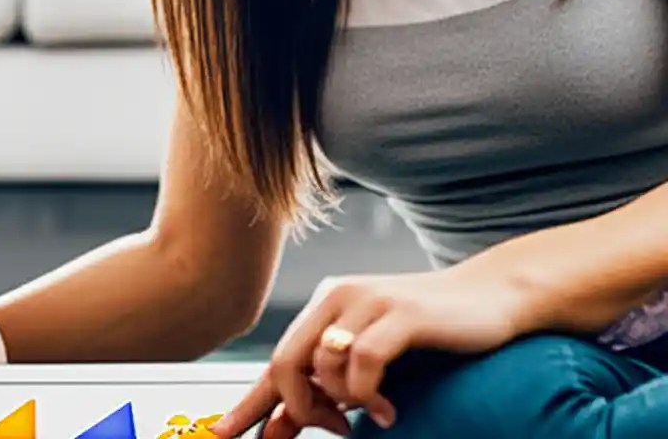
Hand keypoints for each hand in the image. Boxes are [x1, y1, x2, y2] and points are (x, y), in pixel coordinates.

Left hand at [209, 268, 524, 437]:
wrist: (494, 296)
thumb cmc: (430, 331)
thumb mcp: (371, 358)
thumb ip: (330, 387)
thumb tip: (283, 427)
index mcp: (325, 305)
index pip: (277, 359)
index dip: (251, 401)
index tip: (225, 432)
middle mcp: (338, 296)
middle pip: (286, 361)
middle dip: (297, 408)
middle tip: (330, 428)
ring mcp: (368, 301)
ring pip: (322, 365)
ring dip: (341, 402)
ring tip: (373, 411)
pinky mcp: (401, 313)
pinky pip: (362, 362)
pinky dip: (369, 394)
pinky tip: (389, 406)